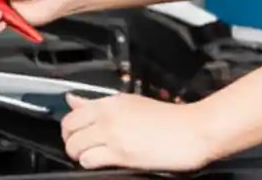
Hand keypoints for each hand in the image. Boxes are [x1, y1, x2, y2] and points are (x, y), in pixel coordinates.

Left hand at [60, 93, 217, 171]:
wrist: (192, 131)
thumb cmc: (168, 118)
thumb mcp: (130, 103)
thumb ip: (98, 103)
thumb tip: (73, 100)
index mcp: (110, 102)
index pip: (71, 114)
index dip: (69, 128)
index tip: (74, 134)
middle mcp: (107, 116)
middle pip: (69, 131)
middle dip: (70, 141)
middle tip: (80, 147)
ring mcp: (113, 135)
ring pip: (75, 147)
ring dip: (79, 154)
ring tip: (92, 156)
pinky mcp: (121, 154)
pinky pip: (89, 160)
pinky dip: (90, 163)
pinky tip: (101, 162)